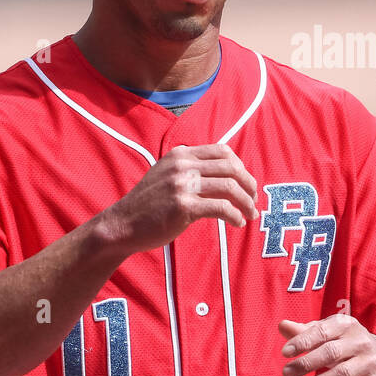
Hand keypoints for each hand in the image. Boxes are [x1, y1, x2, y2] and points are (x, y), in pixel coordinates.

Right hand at [99, 143, 259, 253]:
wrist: (122, 224)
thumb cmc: (148, 205)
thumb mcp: (167, 176)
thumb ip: (191, 170)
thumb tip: (227, 176)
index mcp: (180, 154)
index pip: (223, 151)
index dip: (241, 167)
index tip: (247, 184)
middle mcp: (183, 165)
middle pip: (231, 167)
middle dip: (249, 184)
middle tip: (254, 200)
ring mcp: (182, 184)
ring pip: (230, 187)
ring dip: (246, 203)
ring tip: (250, 215)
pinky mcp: (183, 206)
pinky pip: (221, 208)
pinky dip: (235, 216)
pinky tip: (238, 223)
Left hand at [279, 316, 375, 375]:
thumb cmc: (344, 344)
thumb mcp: (326, 333)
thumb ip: (304, 331)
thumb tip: (282, 325)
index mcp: (347, 325)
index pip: (323, 331)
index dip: (303, 341)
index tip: (285, 353)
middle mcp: (361, 342)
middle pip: (331, 353)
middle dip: (306, 363)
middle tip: (286, 373)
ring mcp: (370, 363)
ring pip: (341, 374)